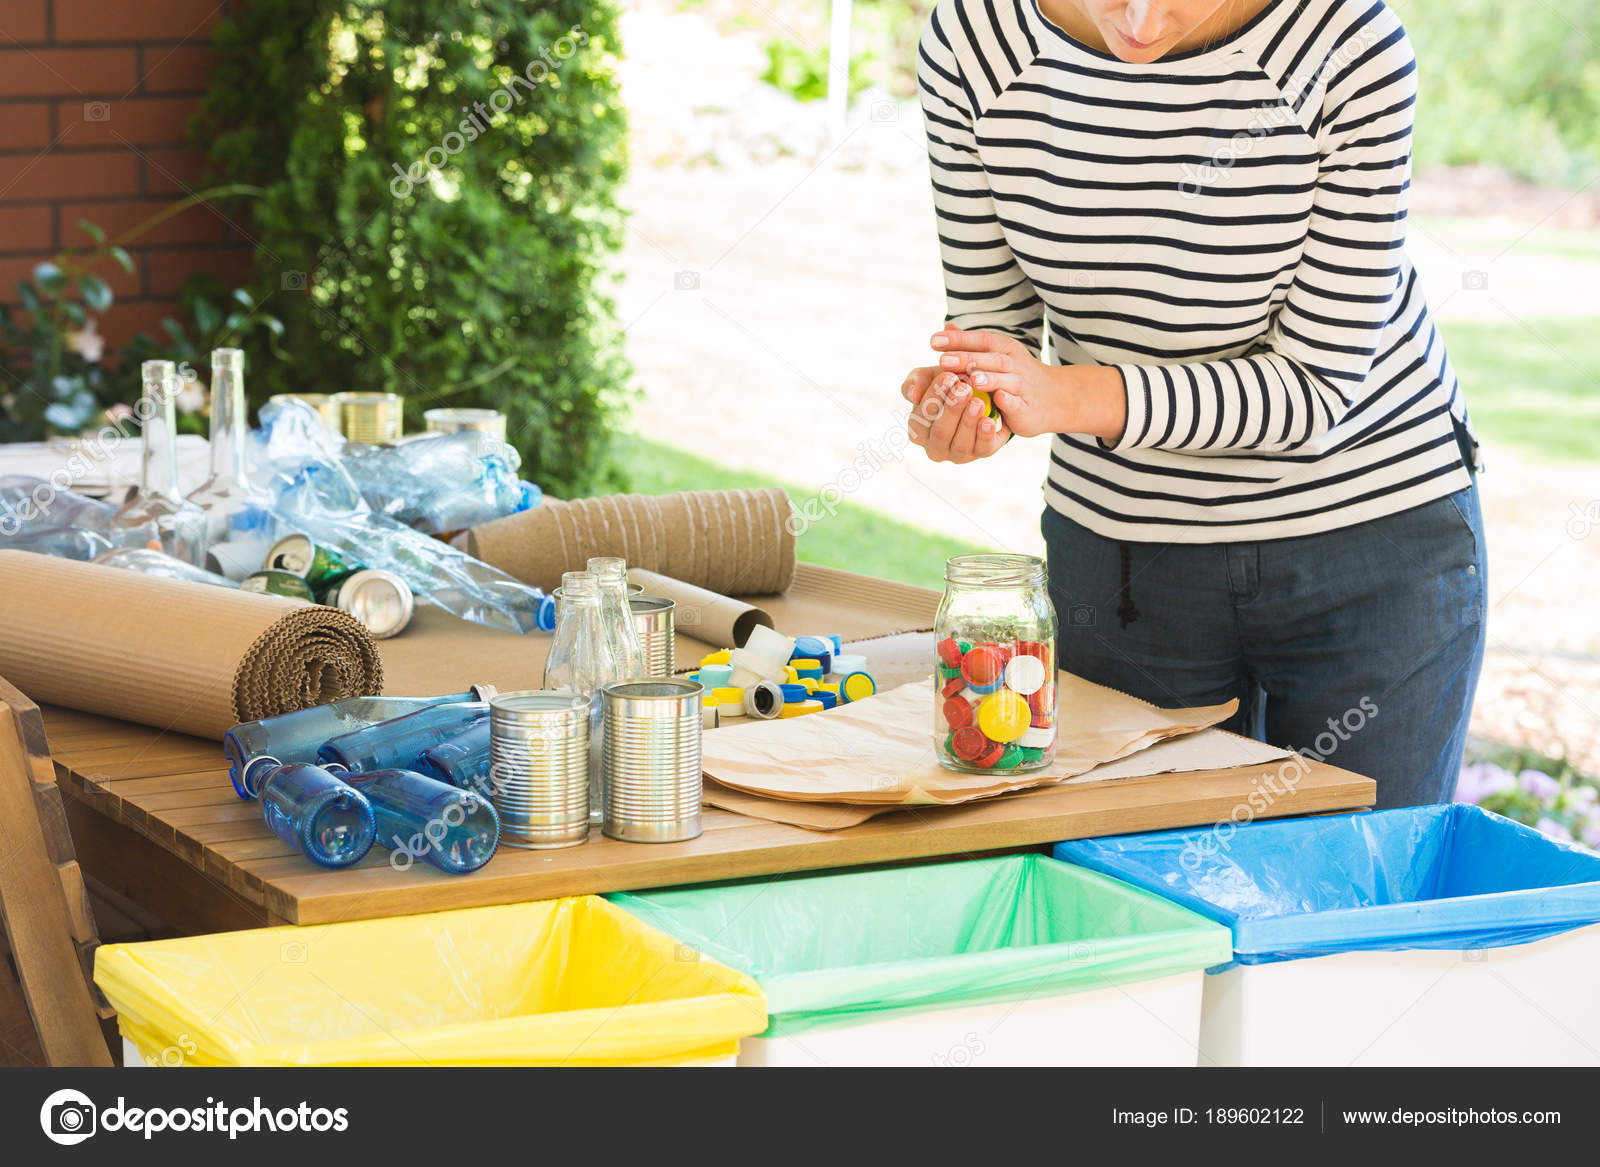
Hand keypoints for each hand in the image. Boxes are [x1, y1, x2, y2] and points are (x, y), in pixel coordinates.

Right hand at [901, 364, 1010, 463]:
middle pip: (941, 433)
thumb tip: (914, 395)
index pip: (921, 417)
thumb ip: (916, 381)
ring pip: (961, 444)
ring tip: (977, 402)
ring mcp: (958, 454)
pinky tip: (988, 420)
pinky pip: (983, 448)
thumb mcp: (930, 378)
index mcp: (919, 431)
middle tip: (964, 388)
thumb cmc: (948, 386)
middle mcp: (935, 447)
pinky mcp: (981, 453)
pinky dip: (985, 435)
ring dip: (968, 422)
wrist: (980, 393)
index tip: (949, 376)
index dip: (934, 396)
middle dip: (952, 409)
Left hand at [930, 326, 1127, 442]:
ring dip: (988, 379)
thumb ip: (971, 343)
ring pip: (1005, 379)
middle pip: (990, 358)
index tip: (933, 341)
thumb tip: (947, 326)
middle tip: (942, 361)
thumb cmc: (1017, 376)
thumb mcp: (996, 355)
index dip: (958, 339)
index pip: (980, 339)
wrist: (1055, 399)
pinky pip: (1016, 402)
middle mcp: (1014, 364)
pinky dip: (1008, 400)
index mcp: (1004, 348)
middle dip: (967, 358)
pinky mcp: (1026, 408)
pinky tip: (997, 399)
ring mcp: (1021, 385)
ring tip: (970, 379)